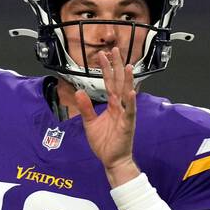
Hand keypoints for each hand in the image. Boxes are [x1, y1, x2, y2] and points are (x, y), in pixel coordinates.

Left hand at [73, 46, 138, 185]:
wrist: (112, 160)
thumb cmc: (104, 143)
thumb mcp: (90, 123)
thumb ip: (86, 107)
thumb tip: (79, 91)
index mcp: (112, 105)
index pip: (109, 83)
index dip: (106, 69)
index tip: (102, 55)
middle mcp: (120, 107)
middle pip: (119, 82)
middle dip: (117, 66)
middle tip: (115, 49)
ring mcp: (125, 115)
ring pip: (126, 94)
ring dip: (127, 79)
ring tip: (127, 65)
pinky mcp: (128, 125)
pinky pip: (129, 112)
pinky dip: (130, 102)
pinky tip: (130, 92)